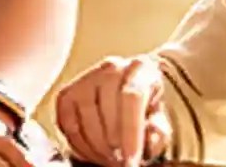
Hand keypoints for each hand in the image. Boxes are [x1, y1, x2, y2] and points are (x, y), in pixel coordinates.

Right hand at [55, 56, 171, 166]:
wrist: (126, 91)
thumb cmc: (144, 110)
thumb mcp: (159, 121)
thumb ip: (158, 131)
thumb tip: (149, 135)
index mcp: (140, 70)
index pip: (133, 97)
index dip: (131, 133)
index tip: (130, 160)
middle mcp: (111, 68)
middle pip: (107, 111)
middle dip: (114, 145)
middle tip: (120, 162)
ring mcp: (86, 78)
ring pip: (86, 119)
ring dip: (97, 148)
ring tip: (109, 158)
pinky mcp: (66, 93)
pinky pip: (67, 124)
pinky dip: (79, 145)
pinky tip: (92, 151)